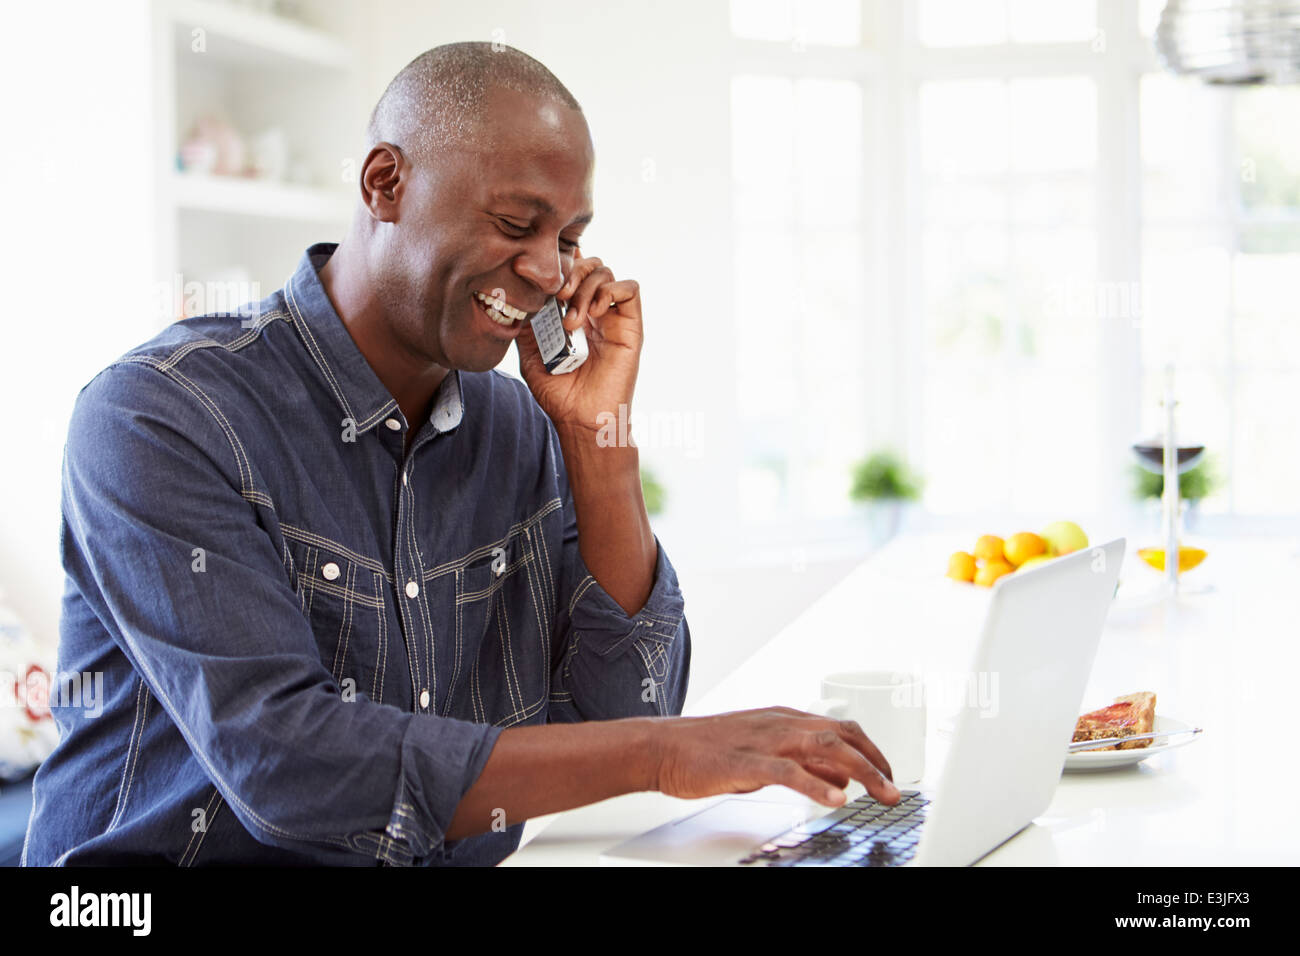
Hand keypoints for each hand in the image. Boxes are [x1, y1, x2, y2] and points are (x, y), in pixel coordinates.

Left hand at [516, 249, 642, 431]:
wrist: (581, 419)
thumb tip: (519, 297)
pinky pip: (630, 289)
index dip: (562, 264)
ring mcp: (613, 318)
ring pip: (607, 272)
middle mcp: (595, 312)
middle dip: (572, 272)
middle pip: (590, 265)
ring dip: (586, 287)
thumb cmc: (558, 394)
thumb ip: (526, 325)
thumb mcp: (530, 354)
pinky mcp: (631, 326)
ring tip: (573, 318)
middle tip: (559, 296)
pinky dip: (610, 291)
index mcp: (572, 314)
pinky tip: (594, 313)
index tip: (543, 277)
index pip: (573, 273)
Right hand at [651, 707, 900, 807]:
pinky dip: (815, 784)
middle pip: (841, 735)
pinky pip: (787, 771)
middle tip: (893, 789)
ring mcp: (764, 740)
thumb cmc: (707, 752)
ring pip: (824, 747)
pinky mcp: (745, 762)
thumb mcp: (762, 755)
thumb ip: (800, 762)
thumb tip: (838, 778)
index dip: (870, 749)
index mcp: (784, 719)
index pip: (840, 728)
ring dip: (860, 770)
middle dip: (874, 761)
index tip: (888, 773)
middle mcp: (780, 724)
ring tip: (880, 793)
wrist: (662, 747)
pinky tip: (835, 799)